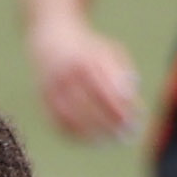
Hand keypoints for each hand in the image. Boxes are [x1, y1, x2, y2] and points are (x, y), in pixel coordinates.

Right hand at [29, 17, 139, 142]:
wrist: (50, 35)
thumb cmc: (89, 49)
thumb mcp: (109, 52)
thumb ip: (122, 73)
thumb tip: (130, 102)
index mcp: (83, 61)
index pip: (103, 91)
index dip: (118, 110)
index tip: (133, 122)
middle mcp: (64, 75)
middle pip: (88, 107)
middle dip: (108, 125)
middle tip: (125, 136)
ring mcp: (51, 88)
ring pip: (71, 119)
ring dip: (92, 135)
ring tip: (109, 141)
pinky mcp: (43, 98)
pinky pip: (58, 123)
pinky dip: (76, 135)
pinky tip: (91, 140)